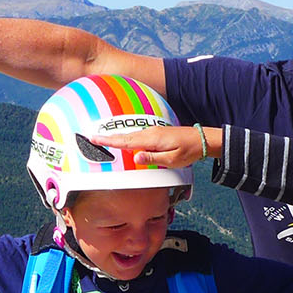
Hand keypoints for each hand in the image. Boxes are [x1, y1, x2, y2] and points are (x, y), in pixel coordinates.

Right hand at [91, 125, 217, 168]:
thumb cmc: (188, 151)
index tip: (94, 138)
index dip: (109, 141)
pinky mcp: (155, 134)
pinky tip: (121, 141)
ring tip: (101, 139)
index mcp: (152, 140)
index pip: (125, 141)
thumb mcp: (172, 159)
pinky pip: (136, 136)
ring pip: (129, 136)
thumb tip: (135, 158)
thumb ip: (153, 159)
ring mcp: (152, 132)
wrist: (201, 140)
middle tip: (90, 138)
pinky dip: (125, 138)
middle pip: (124, 137)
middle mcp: (149, 133)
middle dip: (107, 138)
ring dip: (115, 138)